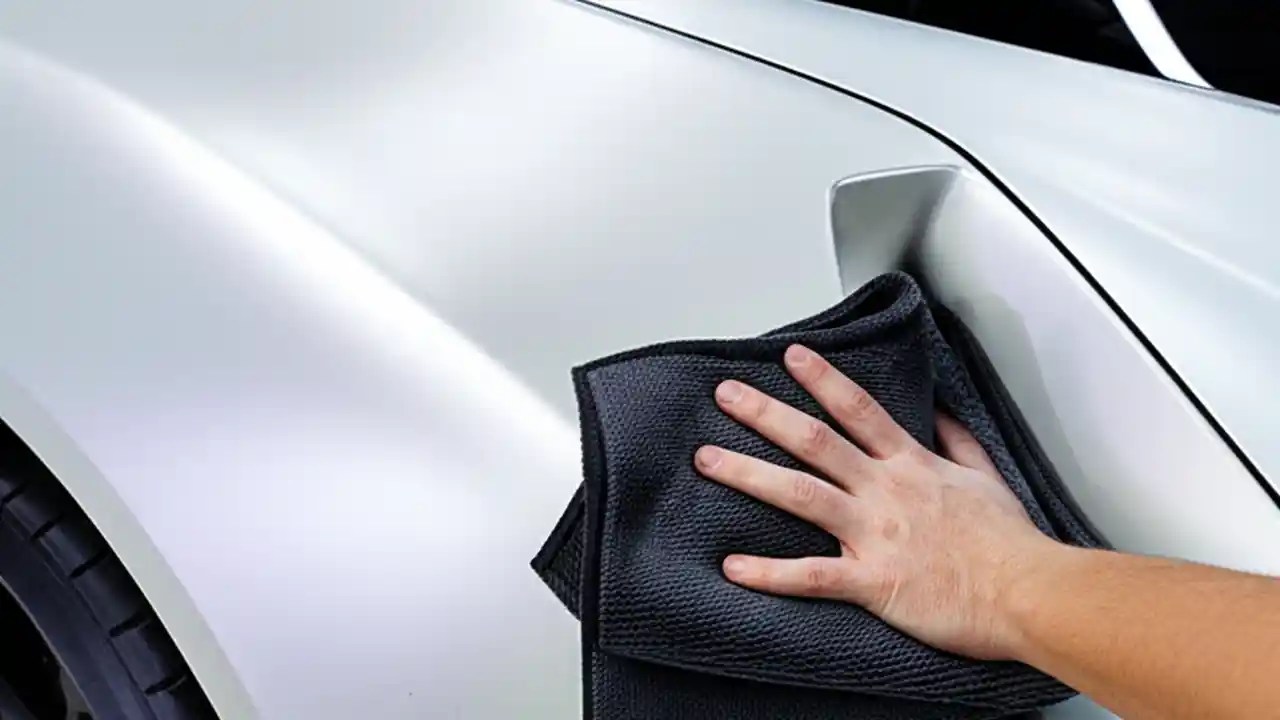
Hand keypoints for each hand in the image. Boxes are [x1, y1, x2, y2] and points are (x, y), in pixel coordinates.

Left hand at [693, 344, 1060, 660]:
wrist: (1030, 592)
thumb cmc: (1010, 543)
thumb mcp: (985, 476)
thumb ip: (955, 440)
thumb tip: (938, 411)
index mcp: (911, 465)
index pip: (858, 409)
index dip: (821, 379)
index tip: (790, 356)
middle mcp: (885, 490)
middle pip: (814, 440)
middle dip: (764, 413)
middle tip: (724, 394)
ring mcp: (875, 533)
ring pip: (799, 494)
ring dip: (747, 474)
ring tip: (706, 460)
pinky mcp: (872, 580)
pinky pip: (810, 575)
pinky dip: (769, 572)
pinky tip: (733, 566)